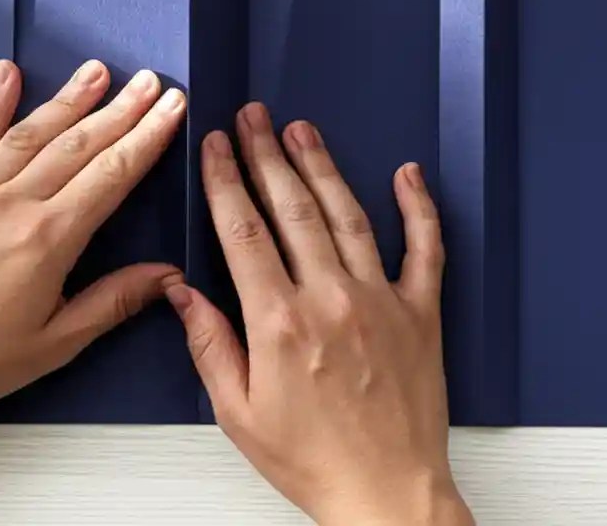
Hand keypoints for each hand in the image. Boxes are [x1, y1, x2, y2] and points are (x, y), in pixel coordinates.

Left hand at [0, 59, 187, 430]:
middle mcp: (13, 205)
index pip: (112, 174)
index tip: (173, 107)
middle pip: (78, 144)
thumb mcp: (58, 342)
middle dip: (121, 109)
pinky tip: (9, 74)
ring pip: (32, 134)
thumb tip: (170, 275)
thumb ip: (115, 301)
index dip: (147, 137)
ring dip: (69, 98)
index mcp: (48, 240)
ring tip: (99, 70)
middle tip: (151, 80)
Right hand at [166, 103, 472, 525]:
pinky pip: (425, 247)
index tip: (216, 147)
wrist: (386, 493)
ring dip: (322, 167)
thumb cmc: (314, 462)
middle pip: (292, 209)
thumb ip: (210, 344)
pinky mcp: (421, 312)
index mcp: (279, 323)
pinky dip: (419, 207)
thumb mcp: (239, 413)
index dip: (226, 179)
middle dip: (267, 155)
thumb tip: (181, 292)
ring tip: (302, 132)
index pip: (243, 230)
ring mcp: (381, 300)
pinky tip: (407, 174)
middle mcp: (331, 300)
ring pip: (348, 215)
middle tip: (254, 118)